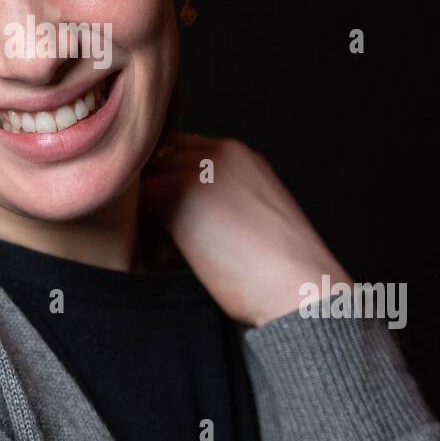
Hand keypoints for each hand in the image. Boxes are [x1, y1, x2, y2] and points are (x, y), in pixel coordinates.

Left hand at [139, 132, 351, 326]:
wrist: (298, 289)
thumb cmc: (278, 271)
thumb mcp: (252, 218)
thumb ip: (220, 201)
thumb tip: (176, 215)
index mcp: (243, 157)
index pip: (182, 151)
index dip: (169, 184)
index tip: (174, 223)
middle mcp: (223, 152)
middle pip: (160, 161)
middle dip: (156, 197)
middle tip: (170, 245)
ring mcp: (201, 167)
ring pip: (148, 182)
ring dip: (152, 218)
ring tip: (175, 257)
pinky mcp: (180, 189)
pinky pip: (141, 203)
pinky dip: (150, 236)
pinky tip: (174, 262)